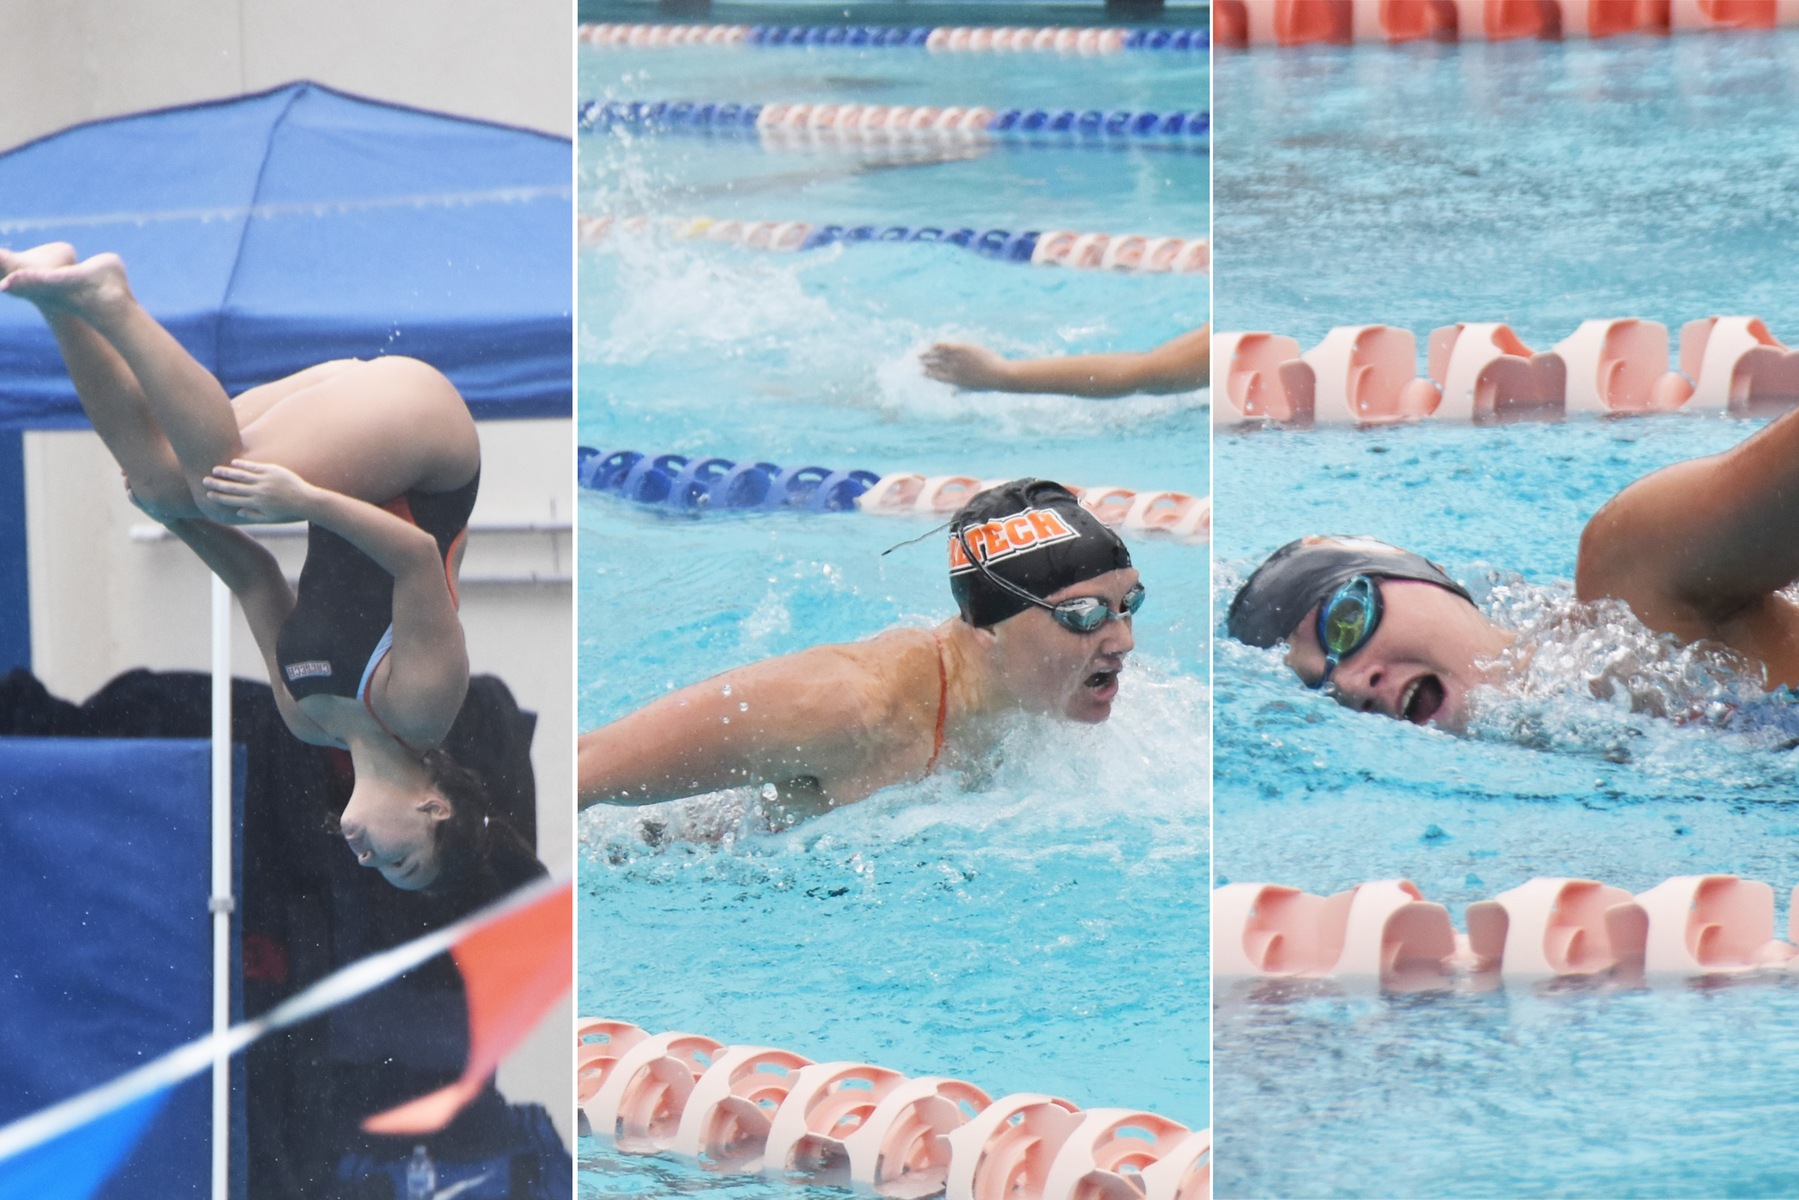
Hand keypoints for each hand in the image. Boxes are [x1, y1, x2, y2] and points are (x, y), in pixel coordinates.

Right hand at [202, 459, 316, 522]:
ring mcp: (264, 480)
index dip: (219, 496)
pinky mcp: (272, 471)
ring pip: (241, 476)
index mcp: (256, 503)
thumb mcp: (269, 517)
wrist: (304, 500)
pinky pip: (254, 467)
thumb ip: (253, 514)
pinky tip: (233, 463)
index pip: (233, 499)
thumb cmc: (286, 509)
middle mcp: (258, 492)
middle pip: (233, 487)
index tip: (208, 494)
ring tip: (214, 470)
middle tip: (204, 480)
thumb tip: (237, 511)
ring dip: (226, 473)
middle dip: (217, 484)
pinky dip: (243, 465)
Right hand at [920, 342, 1010, 389]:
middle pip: (935, 365)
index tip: (922, 372)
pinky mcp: (962, 349)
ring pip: (938, 356)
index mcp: (954, 380)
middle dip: (926, 363)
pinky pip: (947, 346)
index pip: (937, 377)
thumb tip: (950, 394)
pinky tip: (933, 344)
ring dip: (928, 354)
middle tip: (918, 360)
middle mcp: (953, 369)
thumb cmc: (986, 383)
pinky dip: (938, 346)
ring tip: (921, 353)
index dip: (929, 374)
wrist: (997, 375)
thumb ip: (959, 390)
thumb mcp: (971, 388)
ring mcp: (957, 359)